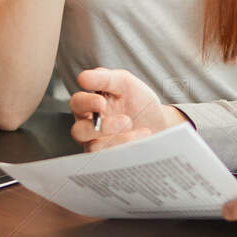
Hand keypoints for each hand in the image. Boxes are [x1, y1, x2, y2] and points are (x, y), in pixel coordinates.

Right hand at [69, 67, 184, 150]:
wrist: (159, 122)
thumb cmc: (138, 101)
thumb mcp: (125, 83)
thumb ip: (105, 78)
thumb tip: (83, 77)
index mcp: (89, 105)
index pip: (77, 103)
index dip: (86, 103)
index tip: (102, 102)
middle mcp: (88, 126)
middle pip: (79, 131)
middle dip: (102, 127)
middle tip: (126, 121)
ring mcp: (97, 144)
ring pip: (94, 148)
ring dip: (118, 139)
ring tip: (142, 131)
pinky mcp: (109, 158)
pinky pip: (109, 159)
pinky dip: (126, 148)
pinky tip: (141, 138)